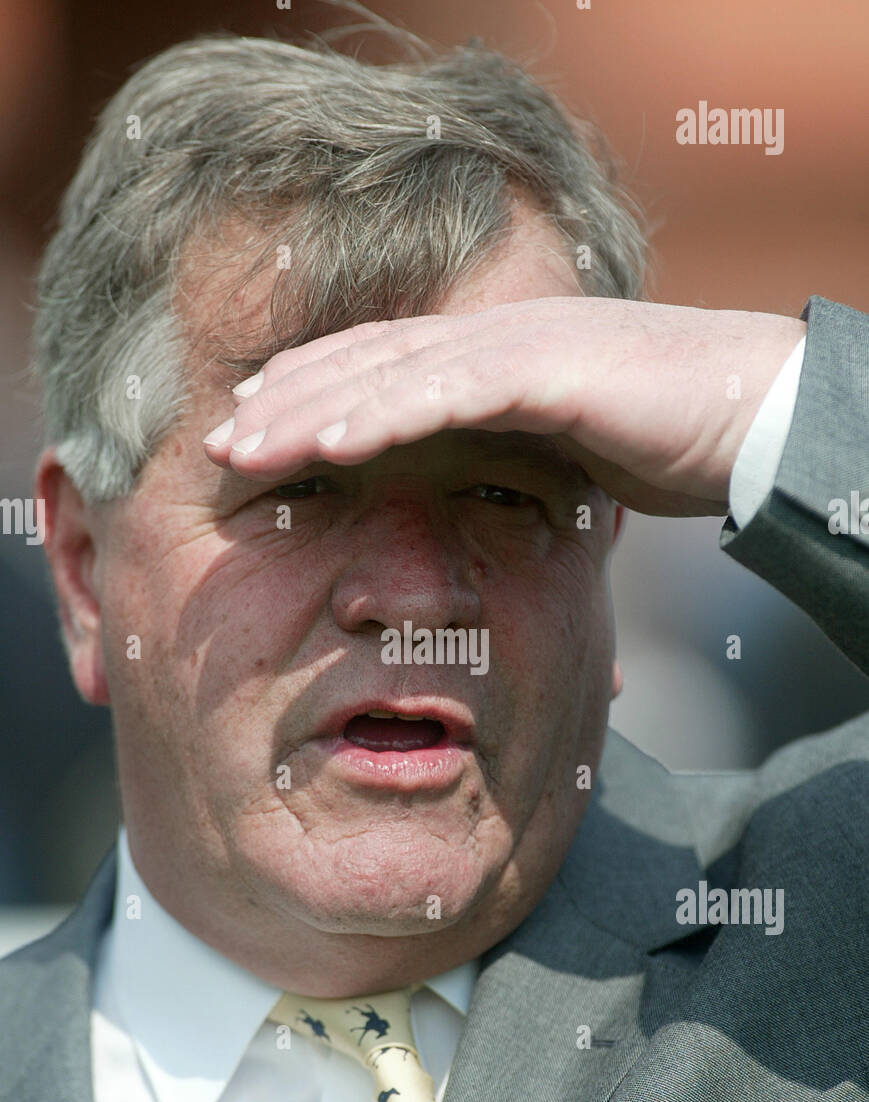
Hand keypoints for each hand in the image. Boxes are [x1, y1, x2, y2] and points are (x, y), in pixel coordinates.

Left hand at [202, 297, 805, 515]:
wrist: (753, 412)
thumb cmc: (664, 438)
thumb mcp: (563, 454)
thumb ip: (509, 463)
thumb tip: (478, 506)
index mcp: (490, 358)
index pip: (380, 367)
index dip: (311, 392)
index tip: (253, 427)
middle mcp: (491, 340)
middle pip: (364, 364)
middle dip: (285, 402)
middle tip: (217, 440)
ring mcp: (517, 347)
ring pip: (389, 373)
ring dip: (310, 411)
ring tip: (242, 447)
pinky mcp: (549, 371)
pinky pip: (449, 393)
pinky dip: (384, 414)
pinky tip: (331, 441)